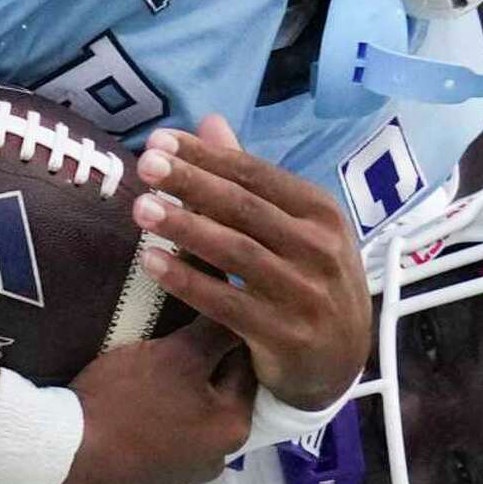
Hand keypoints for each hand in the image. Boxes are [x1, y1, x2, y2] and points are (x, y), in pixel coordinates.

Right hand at [57, 319, 255, 483]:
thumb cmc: (129, 402)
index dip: (224, 336)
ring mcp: (181, 478)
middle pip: (215, 397)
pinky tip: (127, 410)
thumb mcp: (176, 354)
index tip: (203, 316)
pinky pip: (159, 443)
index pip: (244, 367)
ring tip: (145, 374)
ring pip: (186, 421)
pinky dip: (151, 424)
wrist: (68, 458)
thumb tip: (236, 317)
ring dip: (174, 399)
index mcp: (233, 427)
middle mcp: (217, 459)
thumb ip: (214, 333)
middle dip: (199, 369)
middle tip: (170, 341)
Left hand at [132, 116, 369, 410]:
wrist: (342, 361)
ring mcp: (305, 294)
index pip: (256, 174)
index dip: (206, 156)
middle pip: (244, 208)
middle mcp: (320, 249)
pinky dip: (187, 281)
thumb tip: (209, 122)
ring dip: (185, 227)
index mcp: (322, 212)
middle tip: (145, 165)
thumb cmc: (308, 279)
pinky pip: (226, 304)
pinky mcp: (285, 336)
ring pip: (235, 252)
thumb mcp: (293, 226)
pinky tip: (153, 263)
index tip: (159, 141)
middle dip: (192, 183)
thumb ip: (248, 179)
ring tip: (141, 209)